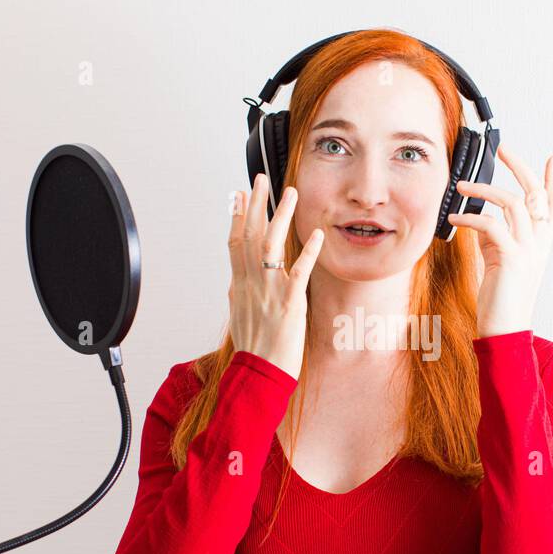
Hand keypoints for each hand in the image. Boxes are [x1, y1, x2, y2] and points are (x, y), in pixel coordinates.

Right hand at [227, 173, 323, 379]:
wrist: (259, 374)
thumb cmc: (253, 349)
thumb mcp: (240, 315)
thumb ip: (240, 293)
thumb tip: (235, 279)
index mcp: (240, 285)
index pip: (234, 243)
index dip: (235, 216)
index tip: (238, 194)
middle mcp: (251, 284)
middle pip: (249, 235)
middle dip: (254, 204)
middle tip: (260, 179)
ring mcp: (269, 292)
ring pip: (271, 245)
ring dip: (281, 217)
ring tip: (291, 193)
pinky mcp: (289, 303)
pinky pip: (299, 272)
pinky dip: (308, 251)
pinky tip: (318, 234)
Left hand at [447, 146, 552, 338]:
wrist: (505, 329)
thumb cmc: (501, 296)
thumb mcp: (500, 259)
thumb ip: (496, 236)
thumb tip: (482, 215)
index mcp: (541, 242)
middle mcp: (540, 243)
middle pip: (536, 194)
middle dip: (521, 167)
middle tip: (503, 149)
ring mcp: (529, 249)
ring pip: (513, 203)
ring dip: (484, 189)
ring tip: (461, 186)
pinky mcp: (512, 258)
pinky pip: (491, 225)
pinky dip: (471, 216)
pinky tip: (455, 217)